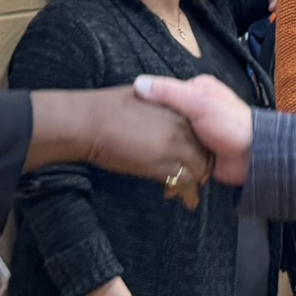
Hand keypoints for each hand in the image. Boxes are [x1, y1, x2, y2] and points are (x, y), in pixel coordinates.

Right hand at [31, 87, 211, 208]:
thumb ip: (159, 103)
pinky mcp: (162, 165)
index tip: (197, 156)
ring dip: (196, 181)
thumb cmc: (107, 109)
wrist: (89, 122)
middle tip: (197, 178)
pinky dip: (187, 193)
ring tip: (189, 192)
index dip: (201, 146)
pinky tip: (185, 200)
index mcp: (177, 107)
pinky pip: (185, 183)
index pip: (201, 130)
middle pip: (206, 151)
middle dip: (203, 166)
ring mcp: (174, 145)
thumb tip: (161, 112)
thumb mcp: (141, 95)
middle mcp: (181, 125)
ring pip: (199, 168)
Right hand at [134, 75, 252, 185]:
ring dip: (160, 144)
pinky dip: (169, 156)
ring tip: (138, 150)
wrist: (252, 157)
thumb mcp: (198, 102)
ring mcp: (196, 131)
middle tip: (132, 136)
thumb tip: (138, 83)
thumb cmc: (227, 124)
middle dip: (153, 125)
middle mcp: (196, 108)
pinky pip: (177, 152)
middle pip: (166, 115)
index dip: (148, 101)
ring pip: (170, 135)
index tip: (129, 111)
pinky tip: (154, 162)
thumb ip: (169, 93)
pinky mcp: (197, 151)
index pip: (164, 92)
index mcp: (197, 89)